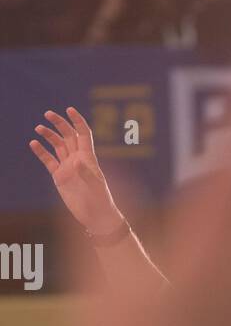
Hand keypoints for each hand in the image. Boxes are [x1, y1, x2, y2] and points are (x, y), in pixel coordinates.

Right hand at [29, 107, 121, 233]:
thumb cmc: (100, 200)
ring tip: (38, 128)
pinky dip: (41, 152)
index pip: (83, 134)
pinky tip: (34, 143)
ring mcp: (68, 167)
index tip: (69, 109)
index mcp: (88, 157)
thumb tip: (75, 161)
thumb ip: (85, 173)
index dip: (77, 121)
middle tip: (48, 114)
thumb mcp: (95, 186)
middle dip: (59, 124)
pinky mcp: (59, 177)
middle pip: (68, 136)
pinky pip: (49, 161)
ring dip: (49, 135)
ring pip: (57, 146)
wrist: (95, 215)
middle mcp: (77, 159)